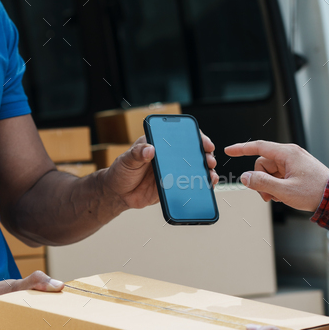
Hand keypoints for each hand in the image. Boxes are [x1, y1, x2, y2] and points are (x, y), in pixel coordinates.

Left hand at [100, 132, 217, 209]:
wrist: (117, 194)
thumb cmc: (120, 171)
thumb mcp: (126, 160)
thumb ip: (137, 154)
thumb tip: (150, 150)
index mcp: (159, 144)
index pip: (181, 136)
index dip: (196, 137)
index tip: (205, 143)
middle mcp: (168, 156)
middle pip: (193, 152)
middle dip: (206, 154)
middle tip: (209, 160)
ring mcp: (172, 171)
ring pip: (194, 168)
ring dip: (206, 170)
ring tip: (211, 175)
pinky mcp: (173, 186)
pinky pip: (189, 184)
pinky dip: (199, 185)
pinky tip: (206, 186)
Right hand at [225, 140, 328, 211]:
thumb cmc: (315, 192)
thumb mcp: (284, 191)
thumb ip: (261, 182)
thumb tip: (245, 177)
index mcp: (287, 154)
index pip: (258, 146)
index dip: (241, 149)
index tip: (229, 150)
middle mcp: (289, 154)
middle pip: (262, 163)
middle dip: (260, 180)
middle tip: (267, 195)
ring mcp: (293, 162)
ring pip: (269, 171)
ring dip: (268, 185)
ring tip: (277, 197)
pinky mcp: (295, 169)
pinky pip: (278, 174)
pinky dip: (276, 185)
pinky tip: (283, 194)